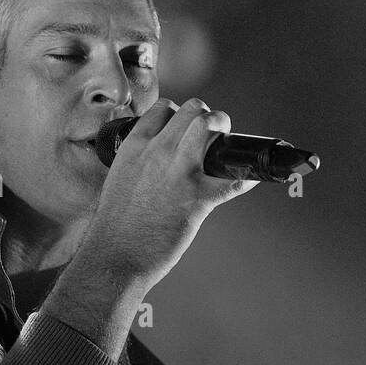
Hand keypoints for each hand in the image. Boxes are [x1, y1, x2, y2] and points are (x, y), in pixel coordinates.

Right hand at [86, 97, 258, 292]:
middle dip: (207, 118)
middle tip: (212, 135)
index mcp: (135, 147)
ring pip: (210, 126)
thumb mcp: (118, 180)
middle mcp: (158, 152)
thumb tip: (155, 164)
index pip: (164, 108)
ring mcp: (179, 172)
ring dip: (223, 132)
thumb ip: (137, 164)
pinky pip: (233, 178)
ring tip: (225, 148)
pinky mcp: (197, 198)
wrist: (115, 256)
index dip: (180, 114)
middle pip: (193, 110)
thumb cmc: (114, 227)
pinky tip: (250, 178)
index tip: (185, 127)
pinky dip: (247, 177)